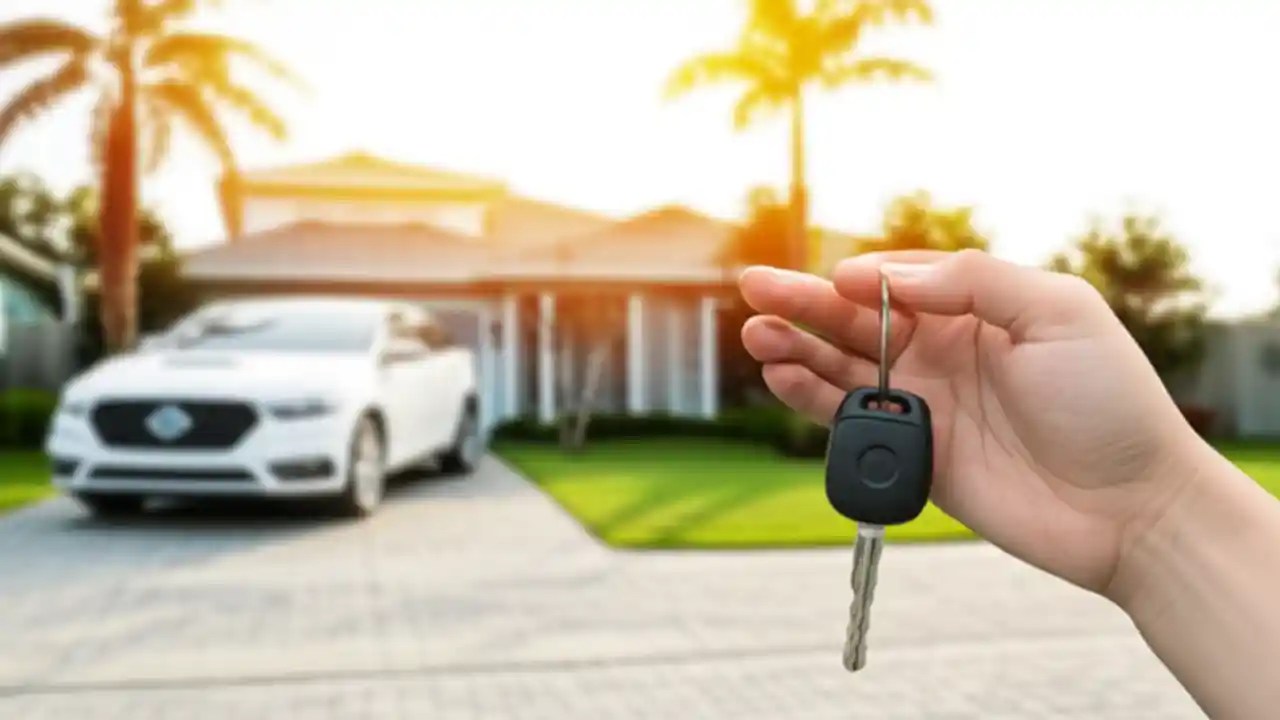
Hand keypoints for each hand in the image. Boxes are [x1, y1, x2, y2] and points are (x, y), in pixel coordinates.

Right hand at [739, 250, 1204, 596]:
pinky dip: (810, 400)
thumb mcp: (1058, 311)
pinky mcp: (915, 456)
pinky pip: (852, 423)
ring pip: (842, 369)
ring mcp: (927, 405)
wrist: (1131, 508)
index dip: (862, 275)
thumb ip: (973, 280)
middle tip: (755, 287)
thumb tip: (886, 276)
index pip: (901, 279)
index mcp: (980, 310)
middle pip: (857, 320)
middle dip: (804, 302)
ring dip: (795, 349)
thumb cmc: (1110, 402)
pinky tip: (782, 378)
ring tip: (755, 333)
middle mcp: (945, 353)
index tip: (837, 279)